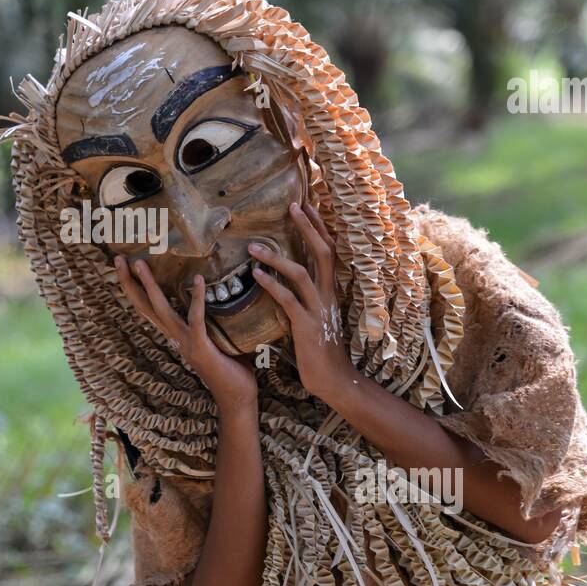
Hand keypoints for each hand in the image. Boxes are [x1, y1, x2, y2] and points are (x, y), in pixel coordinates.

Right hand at [114, 255, 257, 412]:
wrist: (237, 400)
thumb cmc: (232, 369)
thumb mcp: (217, 338)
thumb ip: (213, 320)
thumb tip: (223, 293)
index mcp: (176, 335)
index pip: (149, 308)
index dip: (134, 288)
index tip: (125, 266)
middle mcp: (175, 338)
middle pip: (145, 306)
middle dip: (130, 282)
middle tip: (118, 258)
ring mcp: (186, 343)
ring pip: (161, 310)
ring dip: (150, 285)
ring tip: (140, 263)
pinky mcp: (202, 348)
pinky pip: (196, 319)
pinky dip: (197, 299)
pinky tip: (198, 279)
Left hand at [250, 202, 354, 404]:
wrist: (333, 380)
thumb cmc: (320, 350)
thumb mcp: (313, 317)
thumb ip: (303, 298)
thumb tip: (282, 280)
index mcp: (331, 291)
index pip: (329, 252)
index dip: (319, 229)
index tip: (307, 207)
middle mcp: (328, 295)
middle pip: (323, 253)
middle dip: (308, 228)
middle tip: (292, 206)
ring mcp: (318, 310)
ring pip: (302, 273)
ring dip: (277, 257)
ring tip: (253, 246)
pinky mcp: (306, 325)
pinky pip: (288, 299)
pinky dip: (272, 284)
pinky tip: (256, 275)